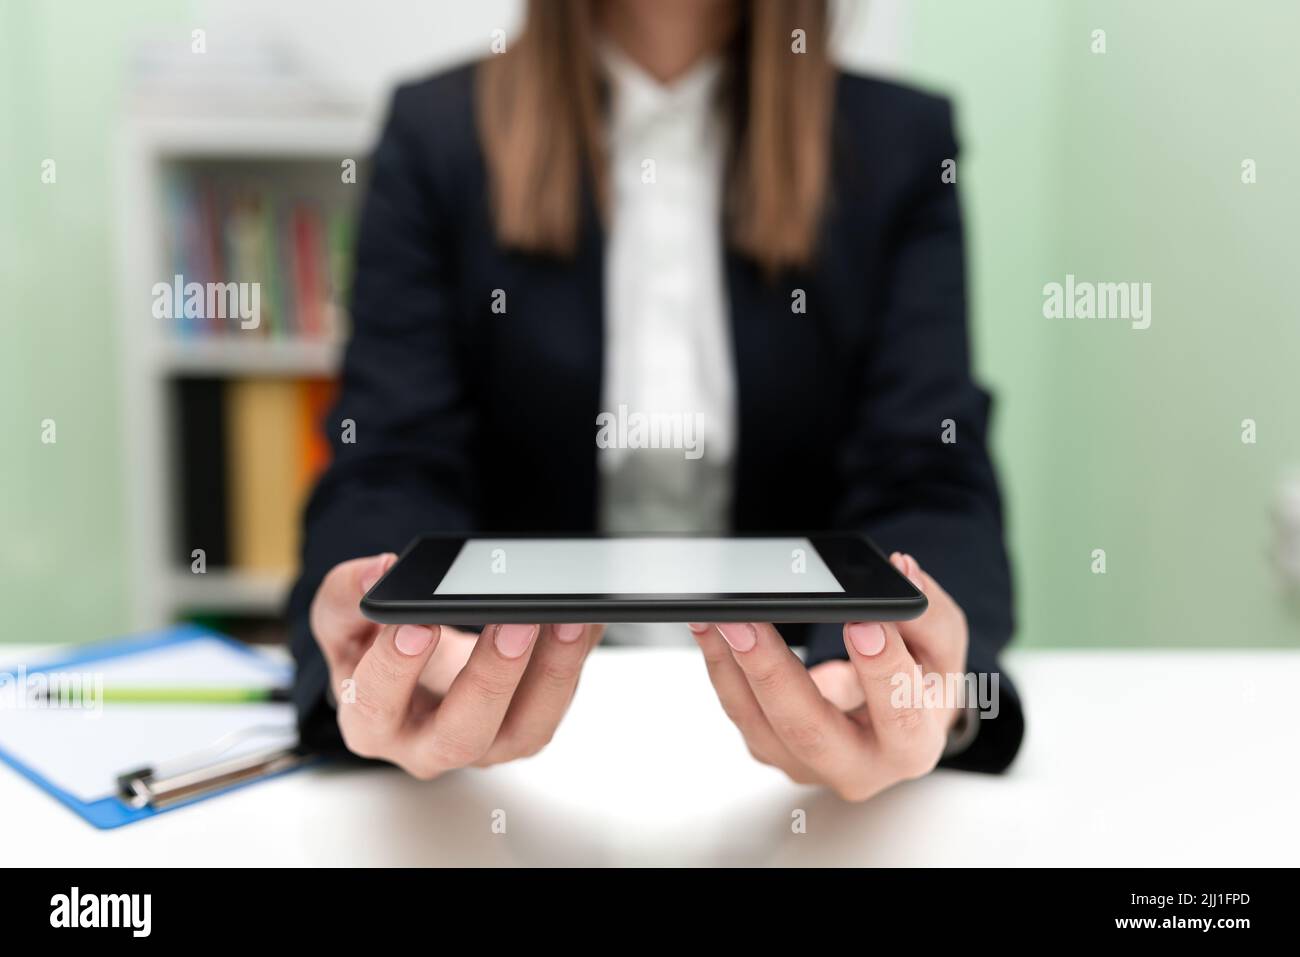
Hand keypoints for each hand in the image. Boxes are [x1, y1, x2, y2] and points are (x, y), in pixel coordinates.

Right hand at [310, 553, 603, 778]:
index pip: (375, 705)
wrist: (415, 664)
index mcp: (371, 722)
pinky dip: (574, 663)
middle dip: (492, 677)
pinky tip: (586, 620)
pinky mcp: (521, 730)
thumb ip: (346, 593)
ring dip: (552, 676)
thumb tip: (379, 572)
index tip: (418, 624)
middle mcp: (426, 746)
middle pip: (461, 734)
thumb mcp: (343, 617)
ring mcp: (481, 745)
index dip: (395, 668)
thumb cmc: (376, 646)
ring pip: (522, 732)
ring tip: (569, 620)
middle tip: (516, 623)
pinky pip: (554, 707)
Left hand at [689, 552, 967, 801]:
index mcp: (912, 747)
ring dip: (731, 667)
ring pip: (760, 724)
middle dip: (772, 672)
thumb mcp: (943, 649)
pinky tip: (709, 628)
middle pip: (810, 730)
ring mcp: (807, 764)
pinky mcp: (773, 748)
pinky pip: (741, 712)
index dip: (881, 670)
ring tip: (714, 617)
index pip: (900, 716)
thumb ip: (929, 612)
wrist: (892, 720)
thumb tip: (901, 570)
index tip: (861, 621)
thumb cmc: (919, 682)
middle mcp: (857, 768)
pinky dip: (722, 667)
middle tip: (746, 623)